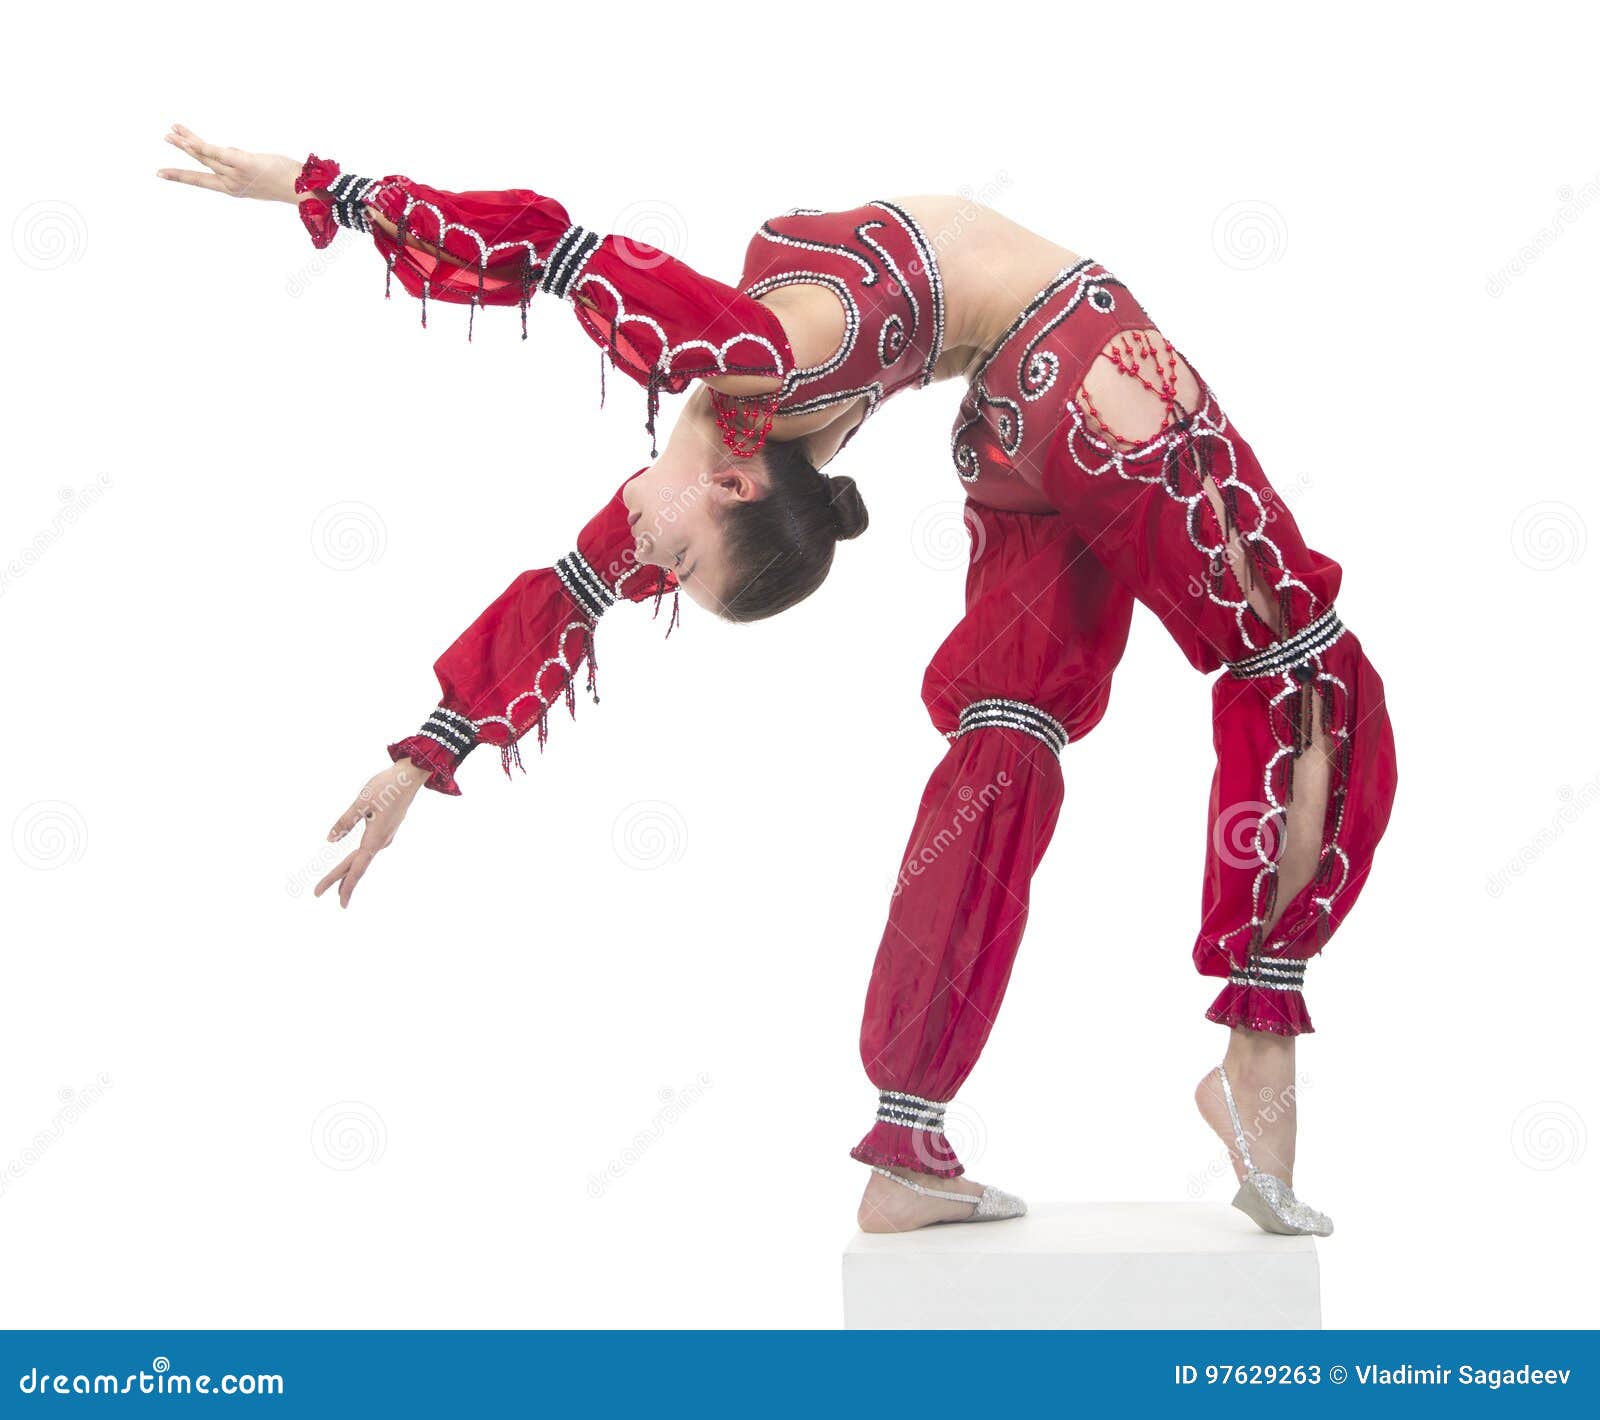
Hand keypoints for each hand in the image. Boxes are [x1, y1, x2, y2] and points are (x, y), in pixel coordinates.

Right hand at [157, 123, 305, 203]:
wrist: (302, 189)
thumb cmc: (285, 181)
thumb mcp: (258, 173)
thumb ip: (240, 161)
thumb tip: (228, 150)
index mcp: (233, 188)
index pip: (202, 181)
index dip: (181, 176)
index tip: (162, 173)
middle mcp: (231, 183)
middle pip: (199, 164)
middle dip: (180, 153)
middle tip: (164, 139)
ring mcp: (235, 173)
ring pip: (204, 155)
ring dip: (186, 142)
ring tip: (171, 131)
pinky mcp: (242, 163)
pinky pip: (216, 152)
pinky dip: (200, 145)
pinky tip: (187, 138)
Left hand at [315, 760, 429, 908]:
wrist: (411, 776)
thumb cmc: (386, 787)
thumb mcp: (361, 803)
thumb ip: (345, 822)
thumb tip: (329, 839)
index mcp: (375, 838)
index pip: (355, 868)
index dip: (342, 885)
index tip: (329, 898)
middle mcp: (381, 841)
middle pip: (356, 867)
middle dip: (338, 882)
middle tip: (316, 893)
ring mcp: (385, 836)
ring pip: (363, 859)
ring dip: (348, 873)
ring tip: (336, 886)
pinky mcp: (386, 830)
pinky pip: (368, 851)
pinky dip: (357, 861)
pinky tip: (354, 862)